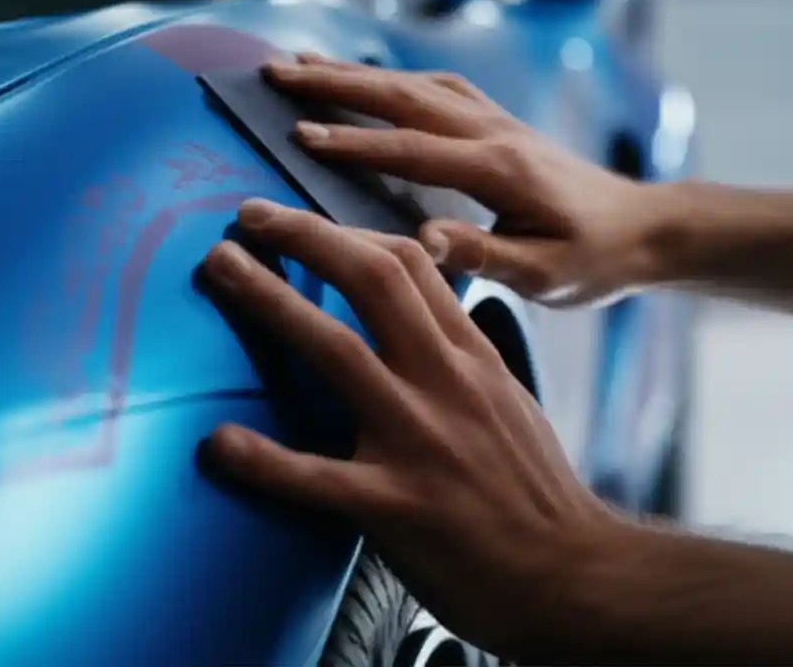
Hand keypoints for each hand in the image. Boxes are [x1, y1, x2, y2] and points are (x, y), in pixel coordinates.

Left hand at [201, 198, 621, 658]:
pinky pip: (318, 477)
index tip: (300, 218)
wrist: (575, 575)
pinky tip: (216, 443)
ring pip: (337, 350)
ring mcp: (422, 441)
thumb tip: (424, 322)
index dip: (348, 230)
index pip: (413, 263)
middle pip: (372, 280)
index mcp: (473, 358)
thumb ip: (463, 358)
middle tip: (245, 216)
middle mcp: (447, 384)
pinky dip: (263, 459)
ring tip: (217, 268)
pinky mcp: (399, 506)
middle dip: (304, 236)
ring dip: (269, 302)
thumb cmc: (537, 494)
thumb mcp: (508, 403)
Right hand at [264, 54, 689, 306]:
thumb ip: (486, 257)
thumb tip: (424, 244)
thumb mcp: (546, 275)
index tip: (299, 135)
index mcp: (499, 172)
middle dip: (336, 84)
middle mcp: (495, 134)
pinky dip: (396, 78)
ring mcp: (499, 123)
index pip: (413, 151)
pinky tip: (370, 79)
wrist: (644, 229)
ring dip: (358, 74)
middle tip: (276, 73)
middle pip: (404, 97)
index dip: (354, 143)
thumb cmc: (595, 261)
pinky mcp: (501, 126)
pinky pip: (440, 88)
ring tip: (303, 66)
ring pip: (417, 85)